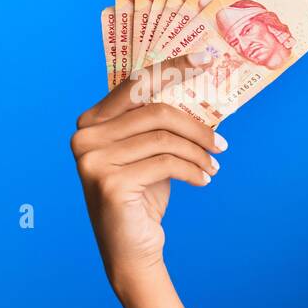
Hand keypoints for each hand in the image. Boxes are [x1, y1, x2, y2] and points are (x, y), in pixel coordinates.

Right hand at [70, 56, 226, 292]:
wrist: (130, 249)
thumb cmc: (143, 197)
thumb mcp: (150, 155)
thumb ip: (160, 126)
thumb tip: (202, 94)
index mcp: (92, 122)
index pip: (137, 83)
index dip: (174, 67)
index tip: (209, 58)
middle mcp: (85, 136)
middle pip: (157, 111)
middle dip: (197, 127)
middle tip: (222, 145)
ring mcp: (92, 159)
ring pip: (165, 139)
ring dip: (199, 153)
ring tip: (214, 167)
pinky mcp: (109, 182)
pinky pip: (166, 164)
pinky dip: (193, 170)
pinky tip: (204, 180)